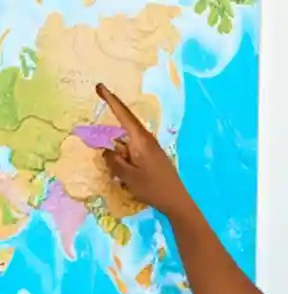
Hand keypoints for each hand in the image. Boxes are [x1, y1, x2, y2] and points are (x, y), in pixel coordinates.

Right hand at [95, 83, 193, 215]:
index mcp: (141, 141)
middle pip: (125, 127)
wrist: (177, 201)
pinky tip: (127, 173)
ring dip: (120, 151)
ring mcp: (152, 149)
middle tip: (108, 126)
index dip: (111, 100)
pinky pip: (134, 151)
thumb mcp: (127, 176)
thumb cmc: (152, 188)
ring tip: (123, 169)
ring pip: (128, 142)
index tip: (100, 86)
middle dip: (114, 128)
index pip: (123, 115)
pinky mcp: (154, 158)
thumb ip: (113, 161)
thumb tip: (106, 150)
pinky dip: (126, 157)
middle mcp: (147, 141)